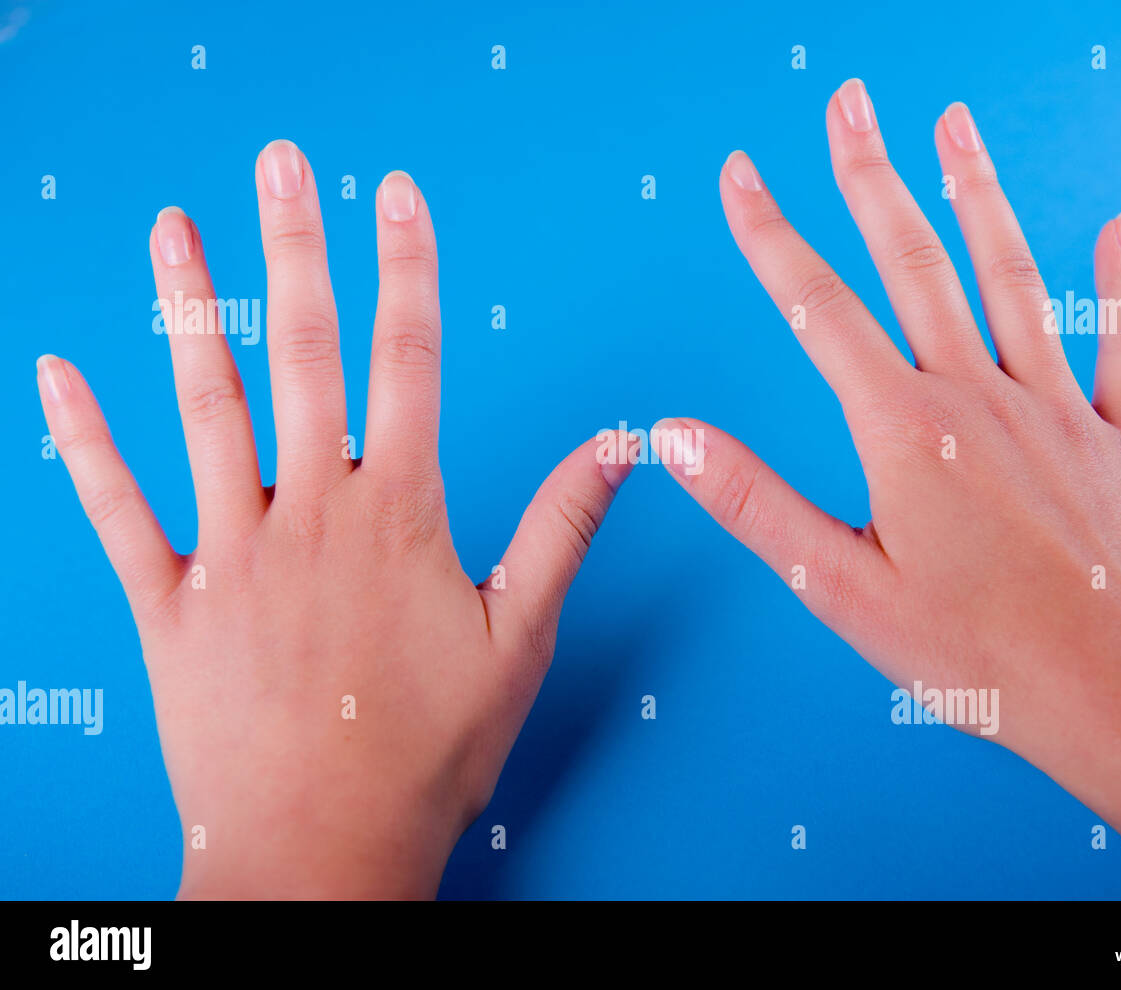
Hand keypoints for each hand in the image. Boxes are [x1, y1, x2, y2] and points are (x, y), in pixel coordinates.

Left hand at [36, 141, 635, 898]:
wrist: (324, 848)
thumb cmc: (429, 750)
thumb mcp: (522, 636)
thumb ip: (563, 526)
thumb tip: (622, 444)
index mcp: (399, 513)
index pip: (408, 360)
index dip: (405, 268)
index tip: (394, 194)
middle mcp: (311, 512)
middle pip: (303, 355)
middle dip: (296, 249)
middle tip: (282, 164)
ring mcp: (230, 552)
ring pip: (204, 408)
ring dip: (190, 312)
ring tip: (173, 230)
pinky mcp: (167, 604)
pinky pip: (114, 509)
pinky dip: (82, 442)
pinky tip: (57, 377)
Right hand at [654, 81, 1120, 897]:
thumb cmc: (981, 657)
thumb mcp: (842, 590)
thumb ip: (755, 503)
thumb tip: (672, 435)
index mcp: (906, 430)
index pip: (817, 307)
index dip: (770, 234)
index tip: (741, 172)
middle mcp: (982, 397)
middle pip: (914, 261)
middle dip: (870, 175)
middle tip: (850, 101)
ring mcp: (1060, 411)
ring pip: (1012, 278)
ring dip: (978, 194)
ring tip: (953, 125)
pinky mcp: (1120, 442)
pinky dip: (1116, 283)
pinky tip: (1113, 229)